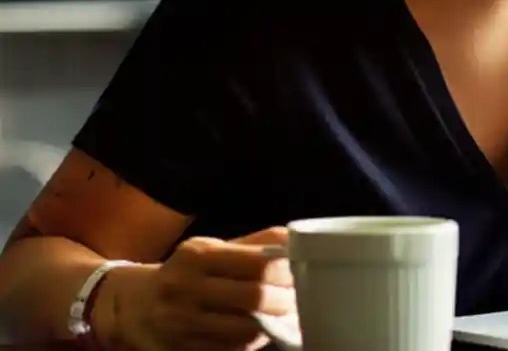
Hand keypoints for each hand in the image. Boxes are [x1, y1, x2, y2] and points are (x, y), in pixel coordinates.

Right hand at [104, 227, 295, 350]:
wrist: (132, 306)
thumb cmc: (185, 273)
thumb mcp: (210, 249)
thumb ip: (253, 244)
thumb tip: (296, 240)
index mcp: (198, 256)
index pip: (258, 264)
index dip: (288, 271)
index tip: (302, 272)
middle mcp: (186, 288)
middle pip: (255, 298)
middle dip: (286, 299)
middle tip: (300, 297)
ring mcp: (182, 324)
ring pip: (246, 329)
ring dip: (274, 323)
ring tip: (285, 314)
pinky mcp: (183, 350)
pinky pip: (232, 349)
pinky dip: (253, 341)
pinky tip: (262, 330)